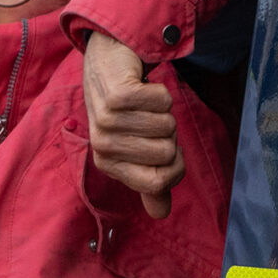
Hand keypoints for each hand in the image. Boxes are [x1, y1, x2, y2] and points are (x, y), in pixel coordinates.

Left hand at [83, 32, 181, 216]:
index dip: (174, 163)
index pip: (160, 181)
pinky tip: (140, 87)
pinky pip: (163, 101)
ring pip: (167, 125)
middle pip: (167, 152)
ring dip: (162, 110)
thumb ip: (151, 181)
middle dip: (167, 132)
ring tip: (141, 102)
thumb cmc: (126, 109)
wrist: (107, 63)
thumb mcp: (136, 146)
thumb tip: (161, 214)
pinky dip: (160, 91)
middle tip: (145, 116)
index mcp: (108, 164)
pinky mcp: (117, 96)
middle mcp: (103, 146)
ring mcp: (106, 121)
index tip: (161, 145)